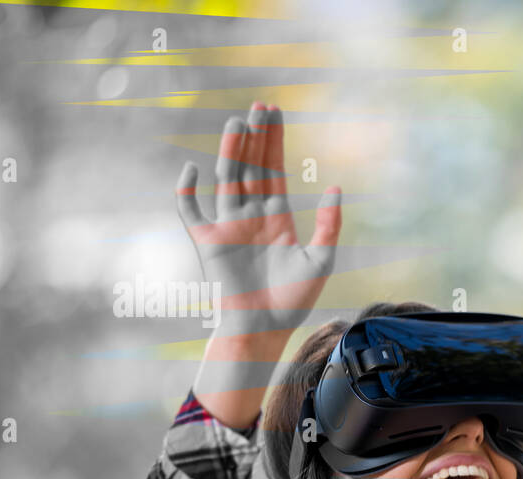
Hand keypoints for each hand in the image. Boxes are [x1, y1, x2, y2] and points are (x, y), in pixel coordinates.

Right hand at [175, 100, 341, 332]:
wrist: (265, 327)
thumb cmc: (294, 300)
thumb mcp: (321, 259)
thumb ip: (328, 224)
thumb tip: (335, 188)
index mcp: (277, 218)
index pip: (273, 170)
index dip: (274, 142)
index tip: (275, 113)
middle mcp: (251, 216)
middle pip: (251, 166)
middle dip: (256, 137)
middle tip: (261, 106)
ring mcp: (228, 226)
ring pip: (227, 178)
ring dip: (232, 151)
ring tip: (239, 123)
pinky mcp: (208, 241)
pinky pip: (191, 211)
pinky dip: (187, 191)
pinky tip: (192, 169)